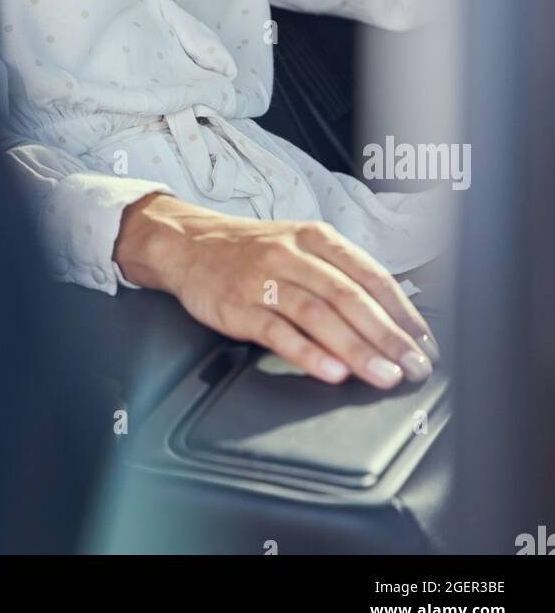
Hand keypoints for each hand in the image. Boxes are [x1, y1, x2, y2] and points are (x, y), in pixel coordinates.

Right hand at [114, 194, 439, 387]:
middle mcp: (293, 255)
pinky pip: (278, 332)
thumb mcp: (299, 245)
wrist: (188, 244)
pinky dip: (308, 353)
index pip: (370, 275)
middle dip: (388, 336)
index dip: (402, 312)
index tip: (424, 342)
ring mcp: (265, 280)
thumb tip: (389, 316)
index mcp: (316, 238)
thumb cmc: (251, 250)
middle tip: (413, 366)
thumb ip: (338, 274)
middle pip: (349, 296)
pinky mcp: (239, 306)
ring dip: (357, 348)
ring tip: (383, 375)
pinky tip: (332, 372)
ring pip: (319, 315)